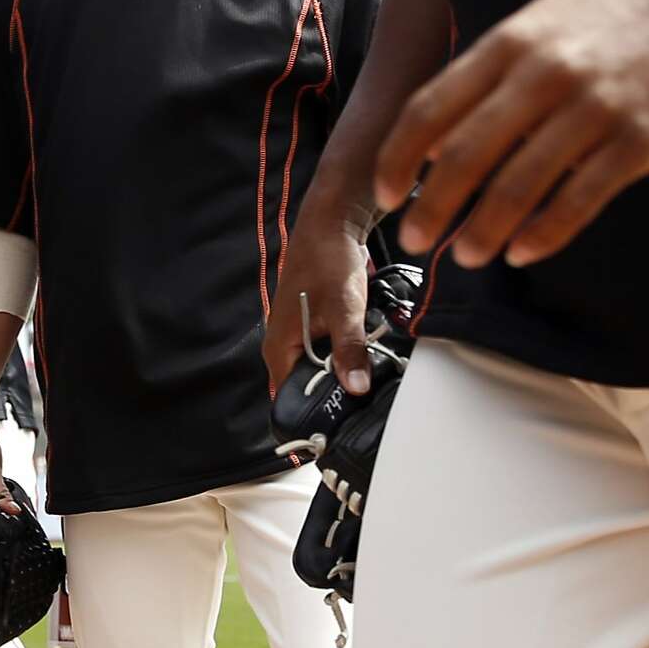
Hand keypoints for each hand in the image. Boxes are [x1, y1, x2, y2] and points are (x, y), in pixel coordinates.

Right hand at [263, 195, 374, 396]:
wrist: (332, 223)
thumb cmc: (328, 259)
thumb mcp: (344, 308)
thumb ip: (350, 350)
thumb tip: (356, 388)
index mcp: (279, 347)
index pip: (290, 398)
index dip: (314, 413)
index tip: (341, 424)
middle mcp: (284, 345)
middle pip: (307, 387)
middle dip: (334, 394)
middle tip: (364, 401)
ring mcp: (299, 335)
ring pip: (321, 369)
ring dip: (344, 373)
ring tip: (368, 376)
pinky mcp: (315, 326)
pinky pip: (329, 353)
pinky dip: (347, 355)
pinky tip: (366, 355)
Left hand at [376, 0, 648, 268]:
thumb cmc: (598, 21)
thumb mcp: (529, 31)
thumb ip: (477, 84)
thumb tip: (426, 151)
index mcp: (508, 45)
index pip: (430, 108)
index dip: (399, 159)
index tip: (386, 196)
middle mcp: (546, 75)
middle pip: (466, 155)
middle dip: (432, 208)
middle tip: (415, 240)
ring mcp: (594, 109)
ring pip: (519, 187)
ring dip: (482, 231)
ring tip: (467, 255)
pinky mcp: (638, 142)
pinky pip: (579, 201)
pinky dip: (542, 235)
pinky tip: (521, 252)